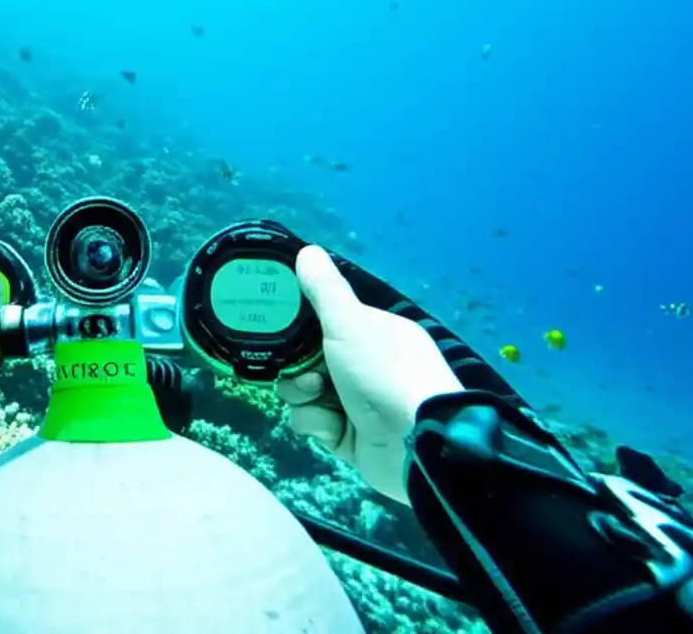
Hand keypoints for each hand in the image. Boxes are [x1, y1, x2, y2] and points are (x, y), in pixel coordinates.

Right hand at [276, 246, 462, 502]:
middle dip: (298, 369)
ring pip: (305, 393)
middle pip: (308, 360)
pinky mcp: (349, 438)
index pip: (326, 323)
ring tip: (321, 400)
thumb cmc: (383, 373)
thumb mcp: (350, 323)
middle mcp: (367, 366)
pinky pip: (315, 423)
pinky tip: (333, 427)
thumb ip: (324, 290)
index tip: (279, 330)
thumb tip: (306, 250)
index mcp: (374, 333)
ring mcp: (357, 403)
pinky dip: (318, 424)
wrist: (413, 443)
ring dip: (305, 397)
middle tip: (307, 375)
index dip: (300, 328)